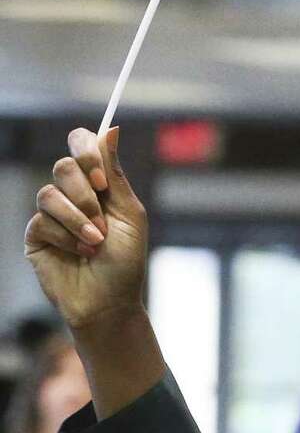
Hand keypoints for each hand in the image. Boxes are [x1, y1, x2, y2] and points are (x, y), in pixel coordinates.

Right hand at [24, 128, 148, 332]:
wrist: (110, 303)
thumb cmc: (125, 263)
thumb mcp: (130, 216)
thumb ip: (117, 175)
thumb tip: (112, 130)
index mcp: (97, 185)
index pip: (82, 145)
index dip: (87, 152)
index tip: (101, 179)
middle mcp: (72, 195)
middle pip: (64, 166)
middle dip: (85, 195)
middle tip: (102, 222)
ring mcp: (52, 215)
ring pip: (50, 193)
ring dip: (78, 220)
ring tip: (96, 243)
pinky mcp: (36, 235)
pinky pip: (42, 220)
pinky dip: (66, 237)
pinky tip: (81, 253)